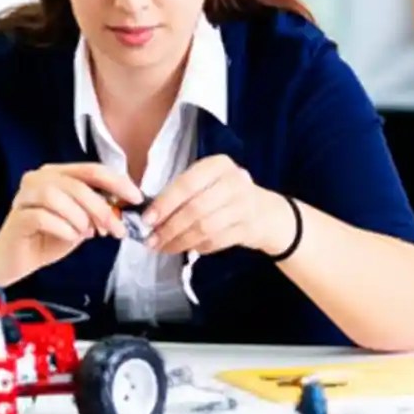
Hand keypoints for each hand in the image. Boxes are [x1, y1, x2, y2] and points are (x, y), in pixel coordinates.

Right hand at [0, 163, 142, 285]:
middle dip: (102, 208)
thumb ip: (96, 211)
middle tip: (116, 230)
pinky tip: (70, 238)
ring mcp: (25, 196)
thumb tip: (124, 207)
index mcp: (56, 174)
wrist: (14, 260)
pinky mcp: (17, 216)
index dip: (117, 182)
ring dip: (80, 218)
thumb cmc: (47, 238)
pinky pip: (43, 217)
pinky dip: (63, 229)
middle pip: (77, 184)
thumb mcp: (80, 222)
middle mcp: (38, 178)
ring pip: (58, 196)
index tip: (136, 198)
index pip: (91, 170)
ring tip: (86, 234)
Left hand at [144, 154, 292, 255]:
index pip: (186, 184)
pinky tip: (185, 248)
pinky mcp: (249, 228)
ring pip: (204, 228)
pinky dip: (197, 247)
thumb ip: (182, 193)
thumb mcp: (207, 182)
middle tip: (151, 240)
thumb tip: (149, 214)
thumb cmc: (225, 194)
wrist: (267, 212)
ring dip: (179, 241)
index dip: (164, 203)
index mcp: (217, 165)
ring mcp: (244, 206)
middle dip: (169, 227)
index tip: (147, 220)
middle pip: (195, 208)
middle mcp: (233, 182)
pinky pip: (216, 241)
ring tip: (163, 247)